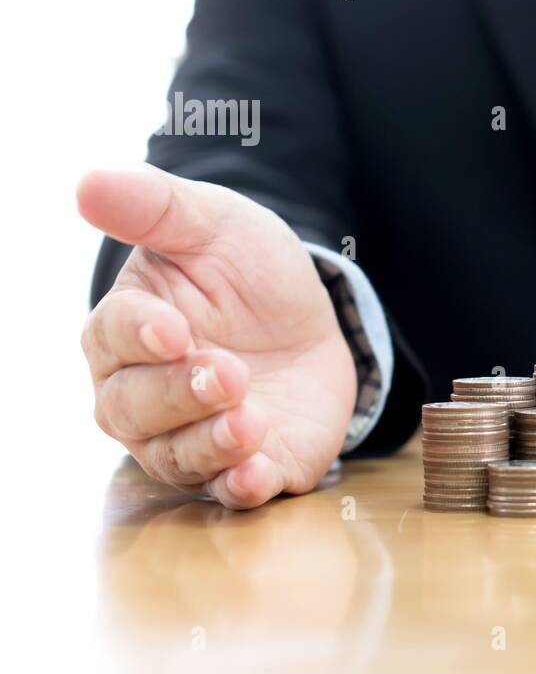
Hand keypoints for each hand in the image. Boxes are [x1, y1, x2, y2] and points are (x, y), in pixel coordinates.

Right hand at [77, 166, 356, 508]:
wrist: (310, 317)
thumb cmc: (245, 270)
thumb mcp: (211, 224)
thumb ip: (154, 207)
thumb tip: (87, 182)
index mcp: (125, 330)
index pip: (114, 338)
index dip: (139, 334)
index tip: (173, 328)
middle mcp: (143, 395)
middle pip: (136, 408)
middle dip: (182, 393)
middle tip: (229, 372)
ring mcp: (192, 436)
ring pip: (178, 456)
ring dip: (212, 444)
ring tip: (251, 422)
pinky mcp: (246, 466)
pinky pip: (231, 491)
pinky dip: (242, 488)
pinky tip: (259, 475)